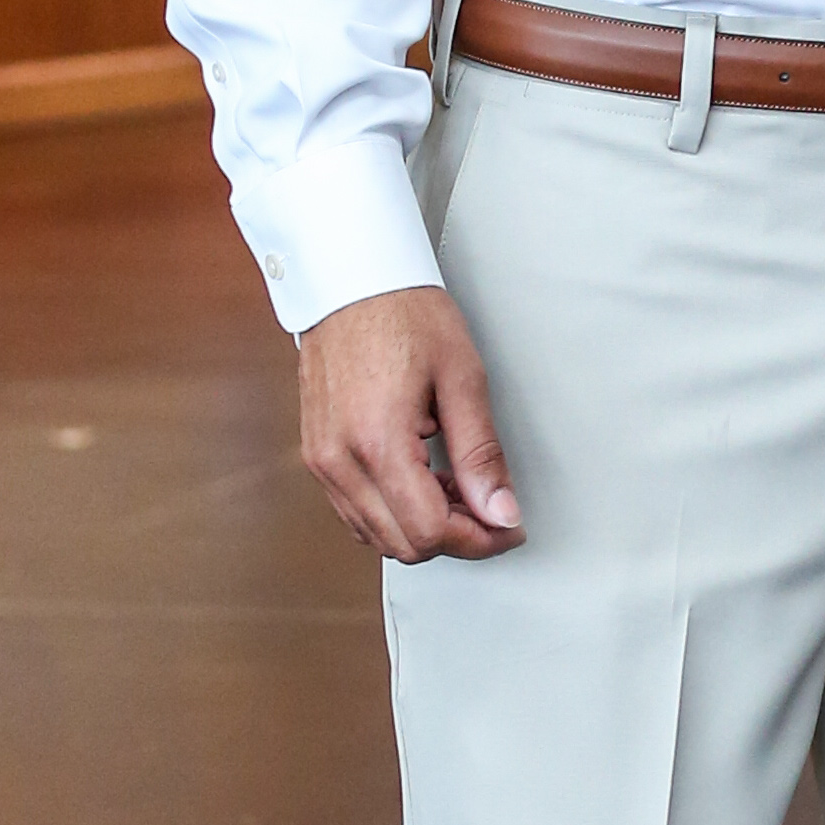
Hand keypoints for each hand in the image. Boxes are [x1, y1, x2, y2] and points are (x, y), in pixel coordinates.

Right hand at [297, 281, 523, 562]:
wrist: (350, 280)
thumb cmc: (402, 312)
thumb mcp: (462, 378)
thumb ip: (481, 454)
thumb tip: (500, 511)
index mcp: (376, 441)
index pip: (429, 532)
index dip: (478, 539)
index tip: (507, 526)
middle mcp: (338, 460)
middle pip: (402, 544)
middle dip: (456, 538)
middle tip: (492, 508)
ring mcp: (321, 461)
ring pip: (377, 536)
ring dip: (424, 527)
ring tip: (460, 489)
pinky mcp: (317, 455)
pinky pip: (356, 512)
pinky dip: (394, 512)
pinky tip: (424, 481)